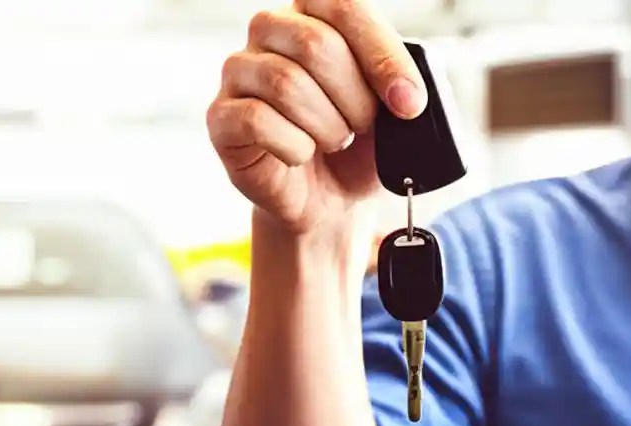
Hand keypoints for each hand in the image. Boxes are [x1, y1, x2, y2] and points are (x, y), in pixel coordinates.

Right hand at [207, 0, 427, 239]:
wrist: (327, 201)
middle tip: (362, 128)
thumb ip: (399, 84)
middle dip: (354, 98)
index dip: (381, 55)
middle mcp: (269, 30)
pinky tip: (301, 155)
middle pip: (314, 43)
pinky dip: (293, 146)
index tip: (409, 103)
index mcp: (313, 12)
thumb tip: (405, 94)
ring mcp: (238, 71)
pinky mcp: (220, 116)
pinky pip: (256, 120)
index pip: (344, 6)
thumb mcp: (391, 111)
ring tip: (333, 141)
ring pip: (285, 83)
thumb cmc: (357, 146)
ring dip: (326, 126)